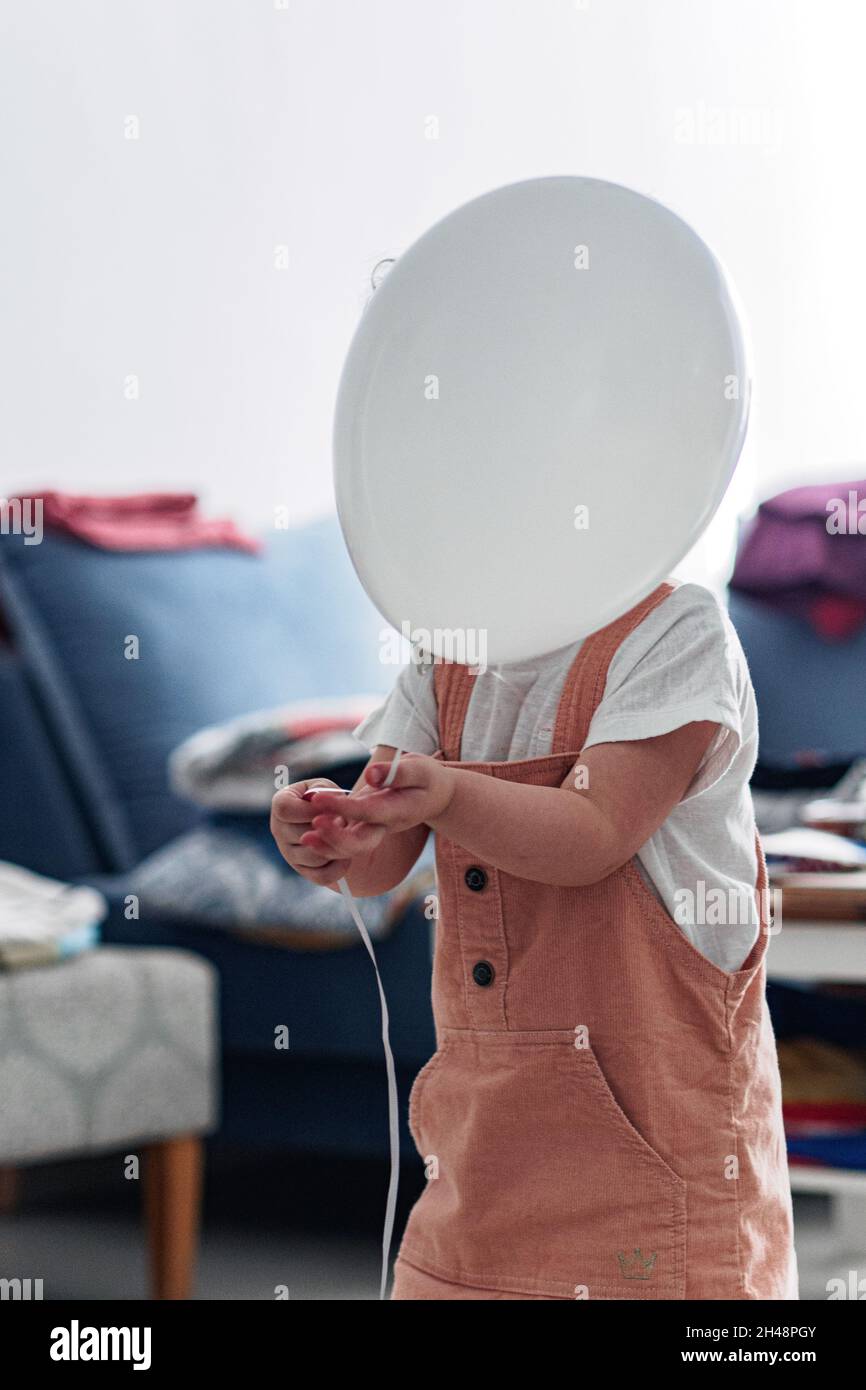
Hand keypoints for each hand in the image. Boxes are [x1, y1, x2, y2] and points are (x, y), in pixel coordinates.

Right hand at [270, 778, 377, 885]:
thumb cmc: (327, 799)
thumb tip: (318, 801)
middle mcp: (278, 830)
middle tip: (343, 822)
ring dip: (334, 847)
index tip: (330, 809)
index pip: (285, 810)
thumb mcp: (325, 788)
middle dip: (328, 830)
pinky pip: (322, 876)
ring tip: (344, 835)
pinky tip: (346, 854)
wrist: (335, 819)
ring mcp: (288, 853)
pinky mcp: (303, 870)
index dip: (310, 811)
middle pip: (302, 837)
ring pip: (314, 858)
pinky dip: (339, 867)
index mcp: (281, 804)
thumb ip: (322, 792)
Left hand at [302, 753, 454, 854]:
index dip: (341, 807)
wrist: (436, 797)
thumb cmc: (428, 779)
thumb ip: (397, 773)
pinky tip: (310, 833)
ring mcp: (374, 830)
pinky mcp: (365, 828)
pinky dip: (328, 842)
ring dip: (327, 846)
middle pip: (359, 844)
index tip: (317, 798)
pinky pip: (346, 843)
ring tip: (304, 836)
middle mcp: (384, 826)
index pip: (367, 812)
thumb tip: (371, 775)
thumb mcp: (420, 768)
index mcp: (398, 810)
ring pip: (350, 849)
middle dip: (333, 840)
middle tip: (307, 833)